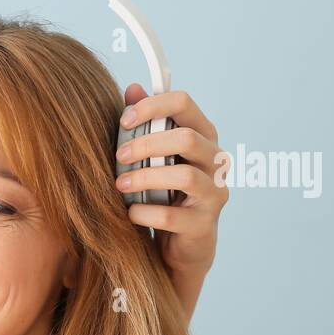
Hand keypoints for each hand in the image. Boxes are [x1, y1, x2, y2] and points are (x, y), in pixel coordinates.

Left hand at [114, 84, 227, 314]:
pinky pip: (172, 215)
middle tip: (118, 156)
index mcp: (202, 135)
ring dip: (145, 178)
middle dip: (146, 144)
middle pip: (187, 138)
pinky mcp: (204, 224)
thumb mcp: (151, 157)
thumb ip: (144, 124)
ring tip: (120, 185)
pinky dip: (145, 212)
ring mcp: (214, 193)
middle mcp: (215, 161)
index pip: (184, 103)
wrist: (180, 246)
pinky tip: (130, 213)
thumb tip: (132, 88)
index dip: (151, 106)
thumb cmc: (163, 193)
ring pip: (184, 176)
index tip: (123, 120)